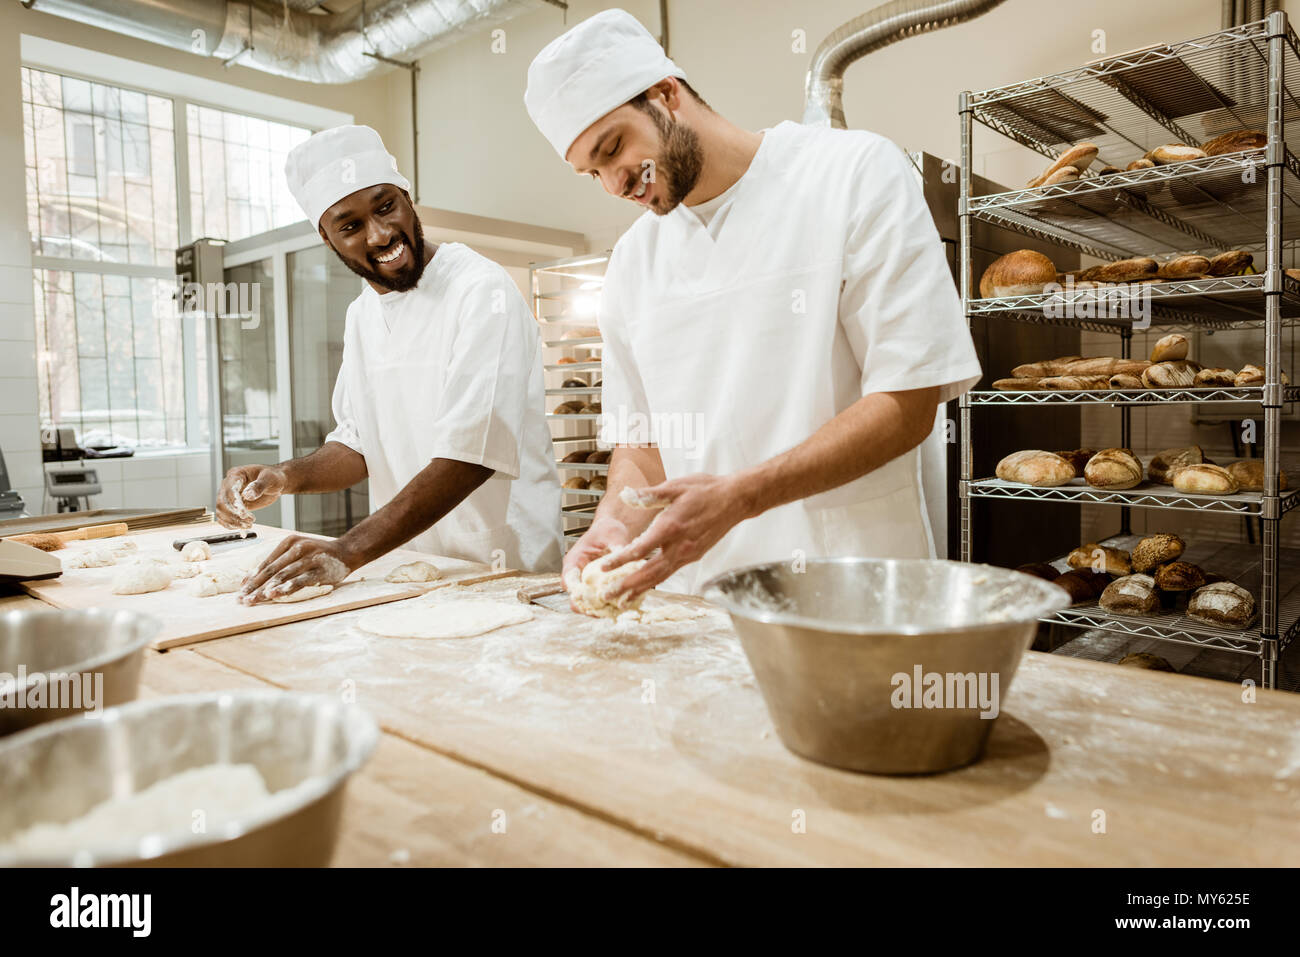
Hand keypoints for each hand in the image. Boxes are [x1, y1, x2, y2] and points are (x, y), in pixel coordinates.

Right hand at [216, 465, 287, 529]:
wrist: (275, 482)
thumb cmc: (273, 477)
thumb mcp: (269, 479)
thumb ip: (259, 486)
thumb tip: (247, 495)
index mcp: (236, 474)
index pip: (229, 489)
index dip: (234, 502)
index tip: (243, 513)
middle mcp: (229, 485)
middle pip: (222, 502)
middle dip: (233, 514)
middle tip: (249, 521)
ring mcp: (229, 496)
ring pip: (221, 511)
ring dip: (232, 521)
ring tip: (248, 525)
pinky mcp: (233, 506)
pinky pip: (225, 517)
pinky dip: (230, 525)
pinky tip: (241, 529)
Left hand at [238, 535, 355, 604]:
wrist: (346, 552)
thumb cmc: (318, 555)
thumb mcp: (298, 551)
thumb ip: (280, 561)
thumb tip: (254, 577)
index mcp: (289, 542)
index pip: (266, 562)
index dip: (252, 577)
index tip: (241, 590)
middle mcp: (298, 548)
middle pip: (272, 570)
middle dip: (255, 586)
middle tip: (243, 599)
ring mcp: (310, 558)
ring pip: (283, 575)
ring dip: (266, 589)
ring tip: (255, 599)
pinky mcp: (320, 569)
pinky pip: (301, 580)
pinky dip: (286, 588)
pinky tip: (275, 594)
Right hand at [561, 515, 630, 610]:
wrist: (612, 530)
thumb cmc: (608, 530)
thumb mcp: (614, 536)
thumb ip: (617, 548)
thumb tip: (625, 559)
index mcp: (575, 560)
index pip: (568, 580)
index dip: (576, 593)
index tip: (590, 599)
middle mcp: (578, 574)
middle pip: (575, 597)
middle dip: (587, 607)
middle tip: (603, 612)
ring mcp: (586, 581)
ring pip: (586, 602)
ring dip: (597, 609)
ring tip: (613, 611)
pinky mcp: (596, 586)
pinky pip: (597, 600)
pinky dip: (606, 605)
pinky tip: (620, 606)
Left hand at [602, 473, 754, 600]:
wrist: (735, 500)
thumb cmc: (706, 490)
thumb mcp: (675, 486)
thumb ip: (649, 495)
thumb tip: (626, 495)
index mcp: (671, 527)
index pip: (640, 549)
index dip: (620, 560)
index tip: (603, 568)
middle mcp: (679, 546)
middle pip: (648, 572)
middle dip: (626, 585)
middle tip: (607, 595)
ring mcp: (688, 554)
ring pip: (660, 577)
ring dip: (640, 589)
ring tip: (623, 601)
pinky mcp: (693, 556)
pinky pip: (670, 572)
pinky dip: (655, 582)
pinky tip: (645, 586)